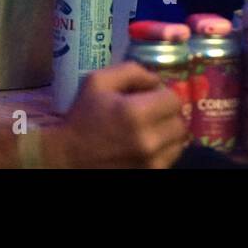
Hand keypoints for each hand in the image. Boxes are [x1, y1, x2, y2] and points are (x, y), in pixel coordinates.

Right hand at [48, 62, 188, 167]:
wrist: (68, 157)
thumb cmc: (83, 117)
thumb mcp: (98, 81)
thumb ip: (132, 72)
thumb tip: (157, 81)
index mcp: (136, 113)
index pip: (173, 99)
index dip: (161, 94)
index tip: (148, 97)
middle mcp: (148, 140)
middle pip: (179, 122)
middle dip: (166, 114)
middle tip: (150, 114)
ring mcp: (151, 162)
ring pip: (178, 142)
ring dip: (168, 133)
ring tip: (149, 130)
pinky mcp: (151, 175)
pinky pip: (170, 158)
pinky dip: (163, 150)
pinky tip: (146, 145)